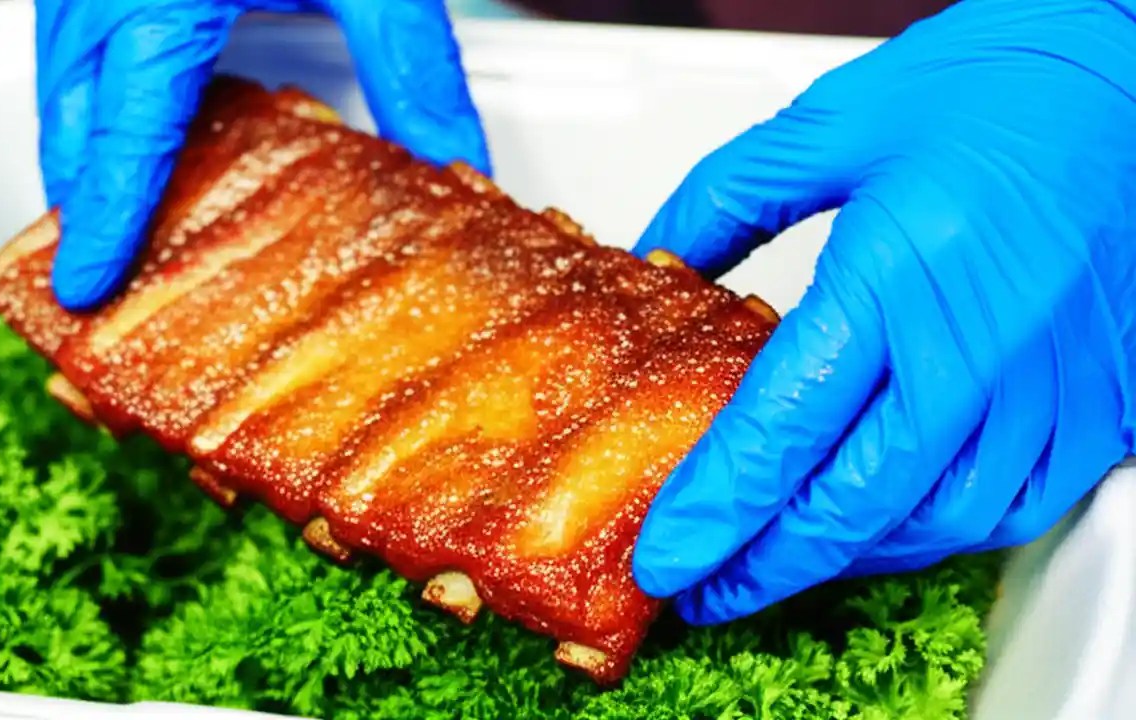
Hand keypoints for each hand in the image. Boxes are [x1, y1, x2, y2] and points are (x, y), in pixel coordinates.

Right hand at [36, 0, 489, 309]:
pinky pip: (75, 38)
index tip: (88, 284)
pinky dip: (98, 90)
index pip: (123, 133)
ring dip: (87, 145)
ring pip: (60, 78)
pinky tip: (146, 115)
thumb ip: (410, 68)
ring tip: (126, 208)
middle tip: (115, 267)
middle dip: (86, 195)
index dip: (106, 218)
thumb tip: (453, 164)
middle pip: (70, 115)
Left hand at [632, 0, 1135, 624]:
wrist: (1135, 70)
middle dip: (768, 565)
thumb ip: (731, 197)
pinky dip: (944, 533)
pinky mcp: (1100, 397)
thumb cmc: (1002, 80)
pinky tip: (898, 527)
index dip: (716, 510)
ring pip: (938, 520)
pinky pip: (1022, 505)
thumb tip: (667, 254)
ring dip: (851, 558)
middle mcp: (977, 347)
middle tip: (711, 589)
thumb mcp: (833, 123)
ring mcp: (1047, 383)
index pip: (782, 430)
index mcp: (896, 277)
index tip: (667, 559)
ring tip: (787, 561)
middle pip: (853, 502)